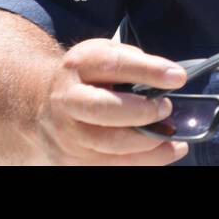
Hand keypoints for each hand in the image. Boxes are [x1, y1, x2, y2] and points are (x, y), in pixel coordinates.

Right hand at [30, 38, 191, 164]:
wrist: (41, 103)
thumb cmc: (87, 77)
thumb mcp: (103, 54)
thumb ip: (132, 61)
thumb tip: (167, 77)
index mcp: (78, 65)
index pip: (113, 64)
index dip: (148, 70)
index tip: (177, 77)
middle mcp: (67, 99)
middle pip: (103, 109)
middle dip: (142, 111)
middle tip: (166, 108)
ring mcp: (66, 133)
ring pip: (109, 145)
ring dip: (148, 143)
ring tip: (173, 138)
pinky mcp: (71, 160)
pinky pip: (111, 165)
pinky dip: (144, 160)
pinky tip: (166, 151)